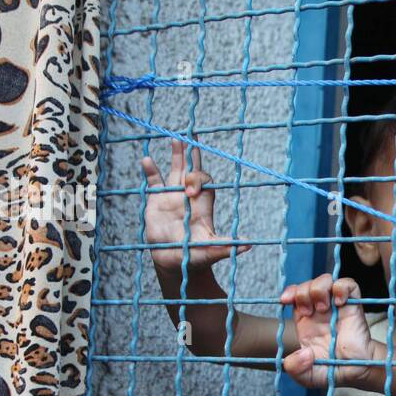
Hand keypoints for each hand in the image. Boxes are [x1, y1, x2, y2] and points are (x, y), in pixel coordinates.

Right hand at [142, 138, 246, 274]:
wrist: (173, 261)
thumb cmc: (195, 256)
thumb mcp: (210, 251)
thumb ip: (226, 247)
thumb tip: (248, 246)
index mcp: (203, 204)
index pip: (204, 182)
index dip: (198, 180)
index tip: (189, 192)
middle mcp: (189, 196)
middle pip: (193, 169)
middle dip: (193, 154)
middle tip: (192, 134)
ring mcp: (172, 196)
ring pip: (176, 170)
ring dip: (176, 155)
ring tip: (176, 138)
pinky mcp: (156, 201)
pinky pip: (154, 182)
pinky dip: (151, 171)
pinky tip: (147, 160)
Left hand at [279, 274, 377, 388]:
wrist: (359, 371)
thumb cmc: (333, 370)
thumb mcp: (308, 376)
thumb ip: (297, 370)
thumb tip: (302, 354)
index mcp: (306, 321)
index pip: (294, 296)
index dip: (289, 293)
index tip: (286, 300)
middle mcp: (320, 310)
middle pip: (307, 284)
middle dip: (303, 292)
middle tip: (309, 311)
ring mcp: (337, 306)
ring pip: (325, 279)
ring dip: (319, 288)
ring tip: (323, 308)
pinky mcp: (354, 305)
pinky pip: (348, 284)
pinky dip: (341, 288)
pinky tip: (340, 302)